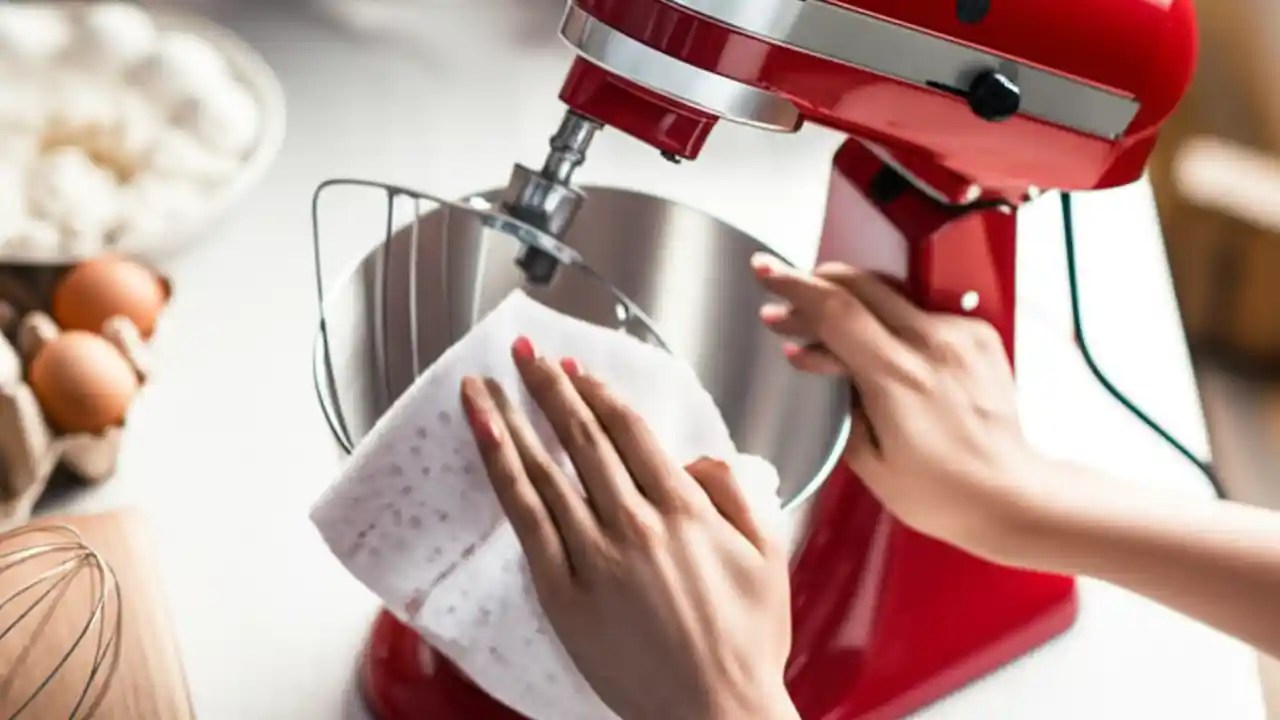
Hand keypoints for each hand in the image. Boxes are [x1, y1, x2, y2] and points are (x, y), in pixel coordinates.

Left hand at [460, 337, 797, 719]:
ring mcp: (594, 557)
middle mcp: (635, 523)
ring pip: (547, 470)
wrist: (715, 712)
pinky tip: (487, 439)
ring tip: (486, 383)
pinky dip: (504, 471)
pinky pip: (526, 519)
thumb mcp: (768, 554)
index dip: (598, 393)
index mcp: (685, 510)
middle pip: (583, 438)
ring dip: (514, 418)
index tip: (576, 369)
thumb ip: (734, 493)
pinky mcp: (562, 592)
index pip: (630, 431)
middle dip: (549, 389)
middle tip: (524, 354)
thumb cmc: (747, 641)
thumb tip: (697, 458)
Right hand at [752, 255, 1046, 560]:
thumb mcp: (868, 458)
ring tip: (823, 325)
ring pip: (889, 293)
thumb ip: (836, 399)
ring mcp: (960, 334)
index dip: (793, 286)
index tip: (764, 271)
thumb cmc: (940, 491)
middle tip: (783, 298)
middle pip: (859, 284)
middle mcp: (933, 345)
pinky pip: (920, 309)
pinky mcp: (978, 333)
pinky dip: (889, 319)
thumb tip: (808, 356)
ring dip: (849, 300)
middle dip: (813, 282)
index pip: (836, 309)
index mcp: (899, 378)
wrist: (1010, 494)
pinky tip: (876, 344)